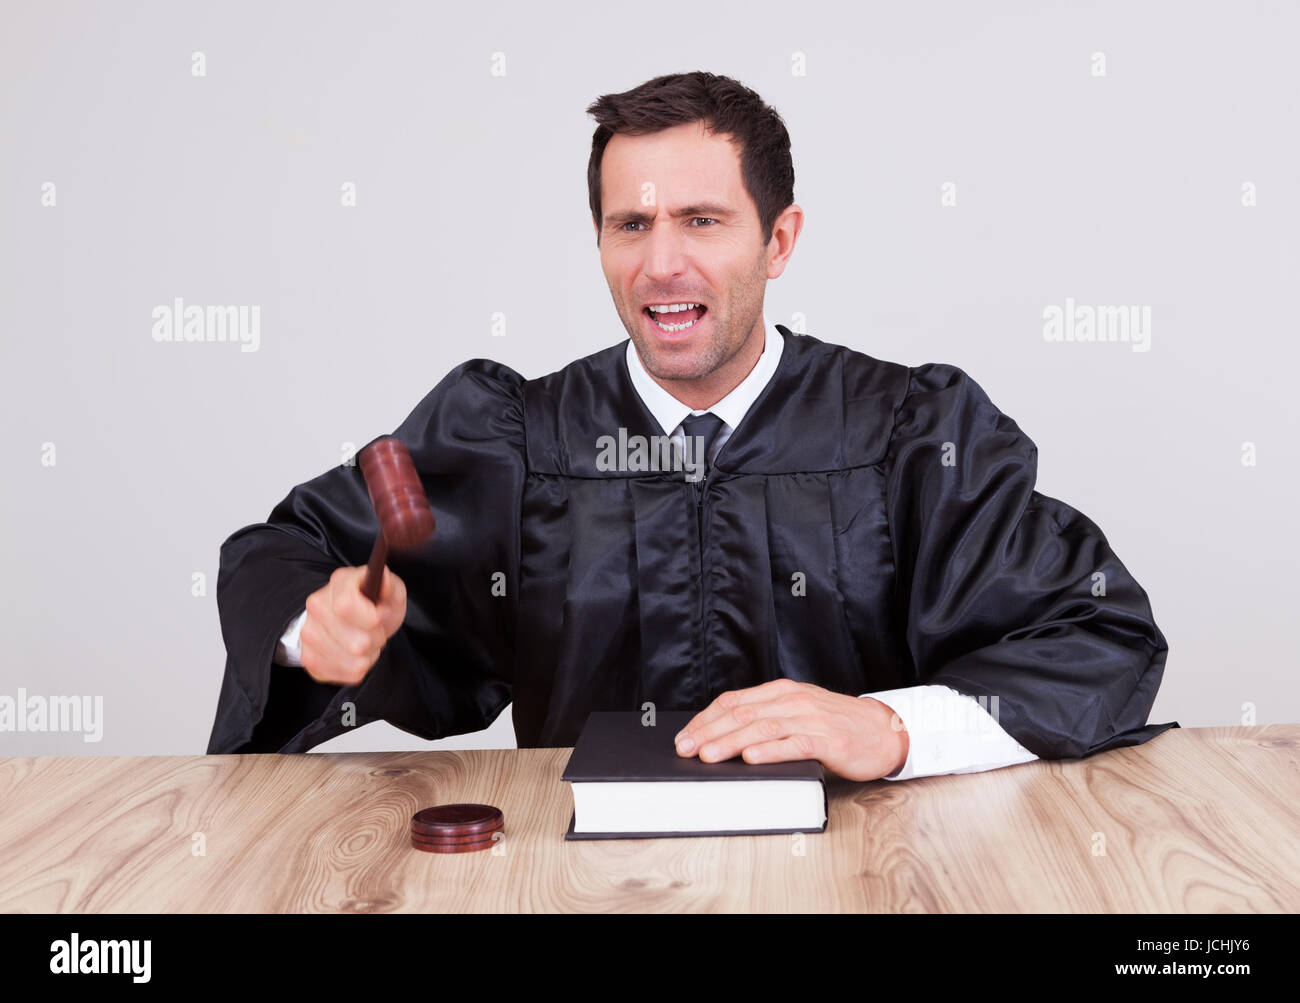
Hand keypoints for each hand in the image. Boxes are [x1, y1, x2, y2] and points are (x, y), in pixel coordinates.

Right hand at [300, 566, 406, 684]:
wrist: (352, 620)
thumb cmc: (374, 604)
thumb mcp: (391, 591)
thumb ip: (390, 585)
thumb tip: (383, 577)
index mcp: (338, 584)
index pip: (346, 606)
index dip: (372, 618)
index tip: (381, 616)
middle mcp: (316, 607)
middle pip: (355, 643)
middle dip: (376, 639)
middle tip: (376, 631)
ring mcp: (308, 635)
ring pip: (354, 662)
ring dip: (369, 655)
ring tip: (367, 641)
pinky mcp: (310, 659)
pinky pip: (348, 675)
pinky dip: (360, 668)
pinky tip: (357, 654)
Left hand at [673, 679, 908, 781]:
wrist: (884, 730)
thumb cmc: (836, 725)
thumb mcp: (798, 713)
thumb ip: (768, 719)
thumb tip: (724, 738)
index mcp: (782, 692)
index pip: (734, 702)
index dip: (705, 719)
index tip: (683, 737)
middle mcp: (793, 700)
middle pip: (742, 714)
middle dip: (709, 732)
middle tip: (685, 749)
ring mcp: (811, 719)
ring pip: (763, 728)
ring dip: (731, 742)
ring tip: (708, 756)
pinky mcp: (829, 740)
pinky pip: (794, 743)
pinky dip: (770, 751)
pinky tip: (751, 759)